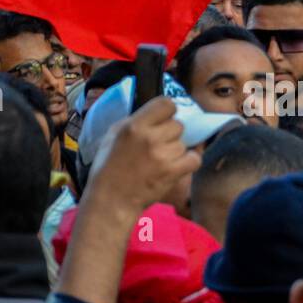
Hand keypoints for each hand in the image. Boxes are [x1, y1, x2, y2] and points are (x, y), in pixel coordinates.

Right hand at [88, 96, 200, 217]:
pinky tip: (176, 166)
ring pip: (184, 144)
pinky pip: (194, 159)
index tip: (164, 120)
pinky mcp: (172, 172)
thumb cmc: (109, 167)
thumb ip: (135, 121)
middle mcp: (149, 138)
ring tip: (160, 161)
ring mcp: (162, 155)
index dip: (168, 112)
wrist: (112, 199)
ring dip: (176, 151)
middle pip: (178, 125)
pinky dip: (188, 162)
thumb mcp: (113, 135)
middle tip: (159, 146)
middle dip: (171, 134)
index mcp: (134, 125)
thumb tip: (156, 113)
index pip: (166, 103)